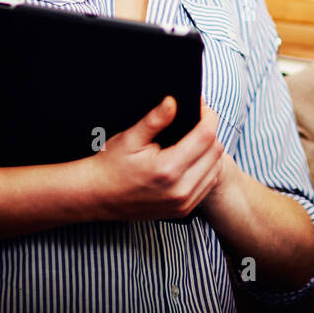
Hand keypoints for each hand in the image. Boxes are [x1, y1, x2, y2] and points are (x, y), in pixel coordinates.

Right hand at [83, 95, 226, 222]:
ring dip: (210, 151)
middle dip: (210, 132)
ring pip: (216, 168)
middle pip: (215, 152)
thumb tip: (173, 102)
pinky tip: (194, 159)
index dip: (209, 117)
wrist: (97, 196)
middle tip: (198, 121)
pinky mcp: (183, 210)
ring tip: (196, 139)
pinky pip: (208, 184)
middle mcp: (179, 189)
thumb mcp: (130, 138)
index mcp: (167, 169)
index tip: (204, 108)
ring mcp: (183, 203)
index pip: (205, 136)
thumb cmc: (111, 165)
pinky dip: (206, 169)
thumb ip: (155, 119)